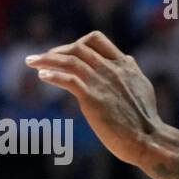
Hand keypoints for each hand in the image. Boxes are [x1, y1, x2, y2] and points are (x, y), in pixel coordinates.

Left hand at [25, 31, 163, 166]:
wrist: (148, 138)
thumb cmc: (144, 119)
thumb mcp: (141, 87)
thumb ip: (130, 73)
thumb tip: (127, 62)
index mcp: (124, 64)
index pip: (95, 40)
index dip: (74, 43)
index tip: (60, 53)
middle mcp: (113, 69)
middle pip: (78, 48)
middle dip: (55, 51)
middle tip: (38, 59)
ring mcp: (103, 82)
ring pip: (70, 61)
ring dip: (46, 60)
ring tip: (30, 62)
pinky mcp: (94, 98)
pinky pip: (69, 80)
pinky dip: (53, 76)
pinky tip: (41, 76)